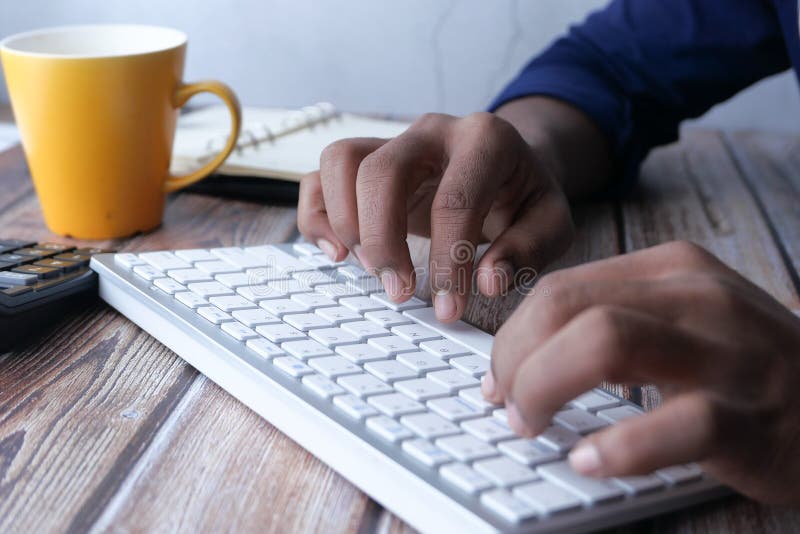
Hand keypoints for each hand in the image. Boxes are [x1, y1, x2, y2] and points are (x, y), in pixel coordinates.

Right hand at [297, 112, 573, 321]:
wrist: (508, 165)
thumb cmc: (524, 196)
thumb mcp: (551, 222)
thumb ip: (527, 250)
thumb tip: (487, 282)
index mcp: (486, 139)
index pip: (454, 201)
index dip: (447, 262)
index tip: (448, 308)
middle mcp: (432, 131)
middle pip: (382, 172)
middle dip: (384, 241)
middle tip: (397, 292)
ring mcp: (393, 139)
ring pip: (342, 161)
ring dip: (345, 223)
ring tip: (368, 268)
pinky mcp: (367, 160)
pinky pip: (321, 175)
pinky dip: (317, 215)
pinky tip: (337, 252)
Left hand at [484, 241, 799, 503]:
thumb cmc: (744, 364)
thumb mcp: (681, 320)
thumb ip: (608, 323)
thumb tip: (519, 358)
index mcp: (673, 269)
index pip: (560, 288)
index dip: (512, 336)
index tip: (498, 377)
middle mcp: (699, 298)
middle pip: (567, 308)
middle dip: (516, 360)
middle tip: (509, 406)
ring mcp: (730, 355)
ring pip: (605, 343)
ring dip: (545, 388)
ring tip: (533, 426)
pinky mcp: (753, 419)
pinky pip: (676, 425)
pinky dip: (620, 447)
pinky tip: (589, 460)